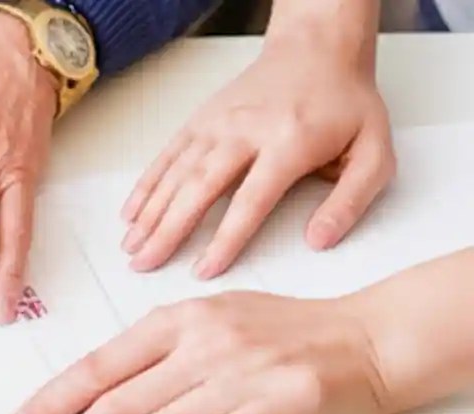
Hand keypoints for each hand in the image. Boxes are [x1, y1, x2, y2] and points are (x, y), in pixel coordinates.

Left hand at [2, 292, 392, 413]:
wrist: (368, 338)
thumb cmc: (285, 333)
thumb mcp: (212, 324)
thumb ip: (161, 357)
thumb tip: (102, 401)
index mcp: (180, 321)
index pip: (99, 366)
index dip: (54, 398)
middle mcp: (205, 343)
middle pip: (119, 398)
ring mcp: (242, 372)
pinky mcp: (281, 400)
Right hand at [120, 22, 394, 278]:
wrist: (317, 51)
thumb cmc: (344, 105)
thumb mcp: (374, 153)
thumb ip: (350, 201)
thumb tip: (319, 240)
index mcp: (289, 143)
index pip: (250, 200)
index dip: (225, 238)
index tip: (204, 269)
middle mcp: (245, 131)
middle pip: (198, 188)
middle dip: (167, 230)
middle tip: (145, 264)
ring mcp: (217, 124)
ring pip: (176, 173)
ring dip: (150, 213)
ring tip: (132, 248)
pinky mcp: (201, 120)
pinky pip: (167, 156)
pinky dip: (146, 185)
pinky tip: (132, 213)